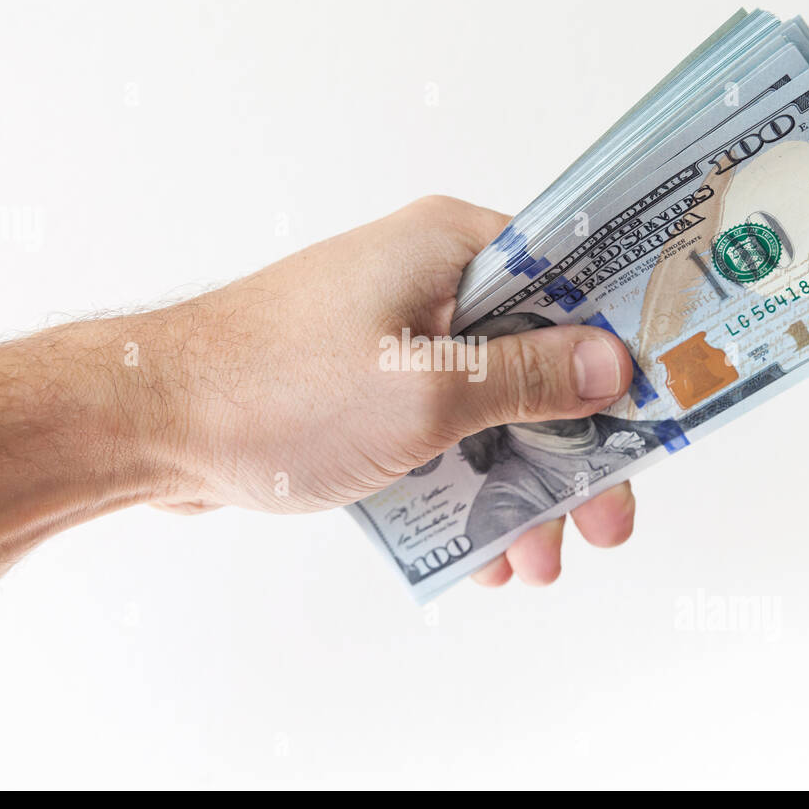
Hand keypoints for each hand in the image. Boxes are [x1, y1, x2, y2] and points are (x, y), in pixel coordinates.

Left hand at [147, 196, 638, 586]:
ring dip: (517, 486)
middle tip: (606, 520)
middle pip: (536, 359)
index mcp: (449, 249)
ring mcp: (392, 338)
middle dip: (572, 449)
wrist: (146, 429)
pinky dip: (459, 487)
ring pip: (487, 409)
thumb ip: (526, 381)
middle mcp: (425, 283)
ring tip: (537, 560)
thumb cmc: (274, 392)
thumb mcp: (424, 392)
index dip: (623, 344)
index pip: (572, 277)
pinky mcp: (363, 390)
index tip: (662, 407)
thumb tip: (611, 365)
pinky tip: (477, 555)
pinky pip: (437, 435)